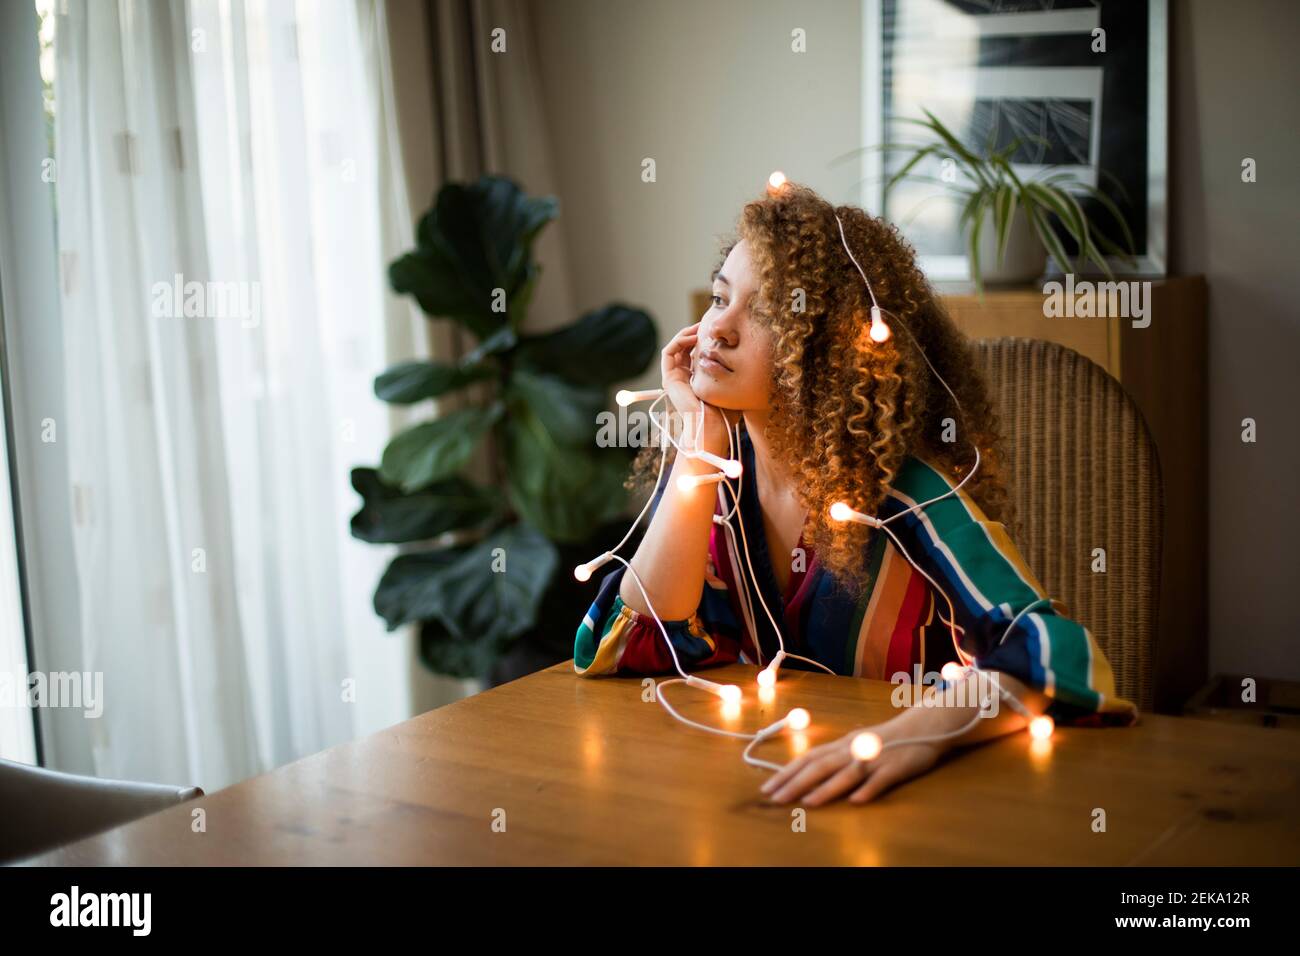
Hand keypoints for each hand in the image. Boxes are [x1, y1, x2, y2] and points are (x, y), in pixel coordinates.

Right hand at [660, 322, 728, 454]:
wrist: (714, 427)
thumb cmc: (727, 412)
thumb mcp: (734, 386)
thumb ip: (735, 372)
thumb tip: (748, 355)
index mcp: (697, 379)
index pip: (697, 352)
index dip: (705, 339)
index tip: (718, 332)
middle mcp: (684, 378)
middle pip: (685, 347)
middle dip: (695, 333)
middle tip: (707, 324)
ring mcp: (675, 378)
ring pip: (676, 347)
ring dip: (686, 334)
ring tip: (699, 328)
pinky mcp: (669, 379)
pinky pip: (668, 353)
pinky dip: (678, 341)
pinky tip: (692, 337)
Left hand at [759, 713, 949, 806]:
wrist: (923, 726)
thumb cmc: (886, 738)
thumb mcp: (856, 744)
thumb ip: (836, 756)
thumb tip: (808, 770)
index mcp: (842, 745)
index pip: (809, 758)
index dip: (787, 772)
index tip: (768, 787)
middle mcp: (853, 750)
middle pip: (821, 766)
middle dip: (796, 782)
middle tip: (776, 798)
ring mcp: (874, 758)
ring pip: (847, 774)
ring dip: (827, 788)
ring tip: (808, 802)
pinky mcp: (896, 768)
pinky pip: (881, 780)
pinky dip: (868, 790)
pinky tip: (856, 800)